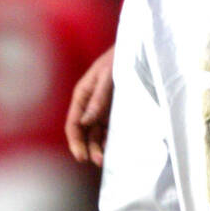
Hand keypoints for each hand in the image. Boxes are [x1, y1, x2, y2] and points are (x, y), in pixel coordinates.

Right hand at [65, 45, 114, 166]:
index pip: (73, 123)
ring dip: (99, 147)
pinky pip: (109, 129)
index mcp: (82, 95)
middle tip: (98, 161)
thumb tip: (86, 122)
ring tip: (106, 160)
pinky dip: (110, 140)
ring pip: (96, 133)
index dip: (75, 141)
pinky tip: (114, 149)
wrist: (136, 49)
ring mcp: (102, 109)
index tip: (81, 156)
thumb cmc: (119, 58)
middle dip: (88, 148)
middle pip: (84, 132)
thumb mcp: (108, 76)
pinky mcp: (115, 111)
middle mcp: (89, 105)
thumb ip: (98, 98)